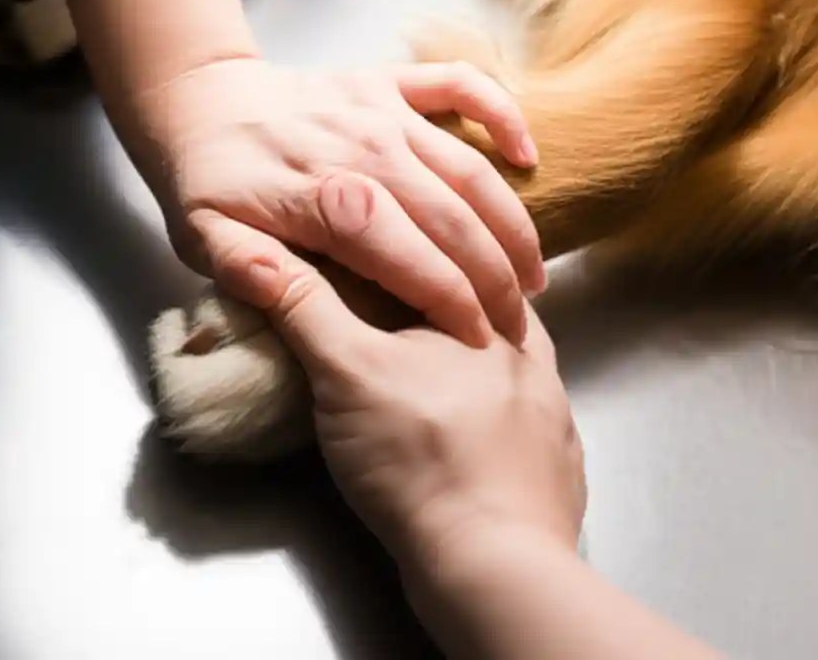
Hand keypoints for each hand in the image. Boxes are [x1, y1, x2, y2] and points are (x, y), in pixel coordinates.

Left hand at [142, 58, 544, 346]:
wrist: (200, 105)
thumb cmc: (207, 187)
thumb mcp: (203, 241)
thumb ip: (241, 268)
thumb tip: (275, 285)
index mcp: (323, 198)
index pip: (411, 260)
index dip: (454, 304)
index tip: (480, 343)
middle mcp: (364, 150)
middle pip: (454, 221)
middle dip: (497, 280)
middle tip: (517, 328)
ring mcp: (382, 111)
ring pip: (471, 169)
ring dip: (511, 225)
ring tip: (532, 277)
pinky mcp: (391, 84)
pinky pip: (462, 86)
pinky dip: (502, 114)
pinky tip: (529, 157)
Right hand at [240, 252, 585, 562]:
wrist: (488, 566)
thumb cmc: (417, 460)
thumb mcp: (345, 370)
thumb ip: (307, 305)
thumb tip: (261, 250)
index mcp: (493, 318)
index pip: (450, 263)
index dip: (405, 257)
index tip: (367, 262)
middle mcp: (535, 361)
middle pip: (479, 316)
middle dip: (440, 313)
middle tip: (390, 322)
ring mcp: (552, 418)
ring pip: (504, 374)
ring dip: (469, 370)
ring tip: (423, 383)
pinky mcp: (556, 470)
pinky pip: (521, 428)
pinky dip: (491, 424)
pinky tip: (464, 439)